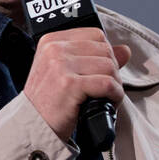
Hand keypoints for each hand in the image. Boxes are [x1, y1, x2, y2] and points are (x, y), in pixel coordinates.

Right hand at [21, 28, 131, 142]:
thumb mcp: (65, 72)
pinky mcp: (70, 84)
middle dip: (112, 71)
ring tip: (105, 97)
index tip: (100, 71)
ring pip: (109, 66)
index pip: (95, 34)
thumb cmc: (48, 101)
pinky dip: (115, 96)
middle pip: (104, 50)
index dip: (105, 54)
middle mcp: (54, 49)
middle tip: (105, 89)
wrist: (33, 125)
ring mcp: (61, 65)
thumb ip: (93, 57)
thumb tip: (125, 49)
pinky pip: (108, 84)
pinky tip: (107, 103)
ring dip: (115, 85)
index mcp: (51, 41)